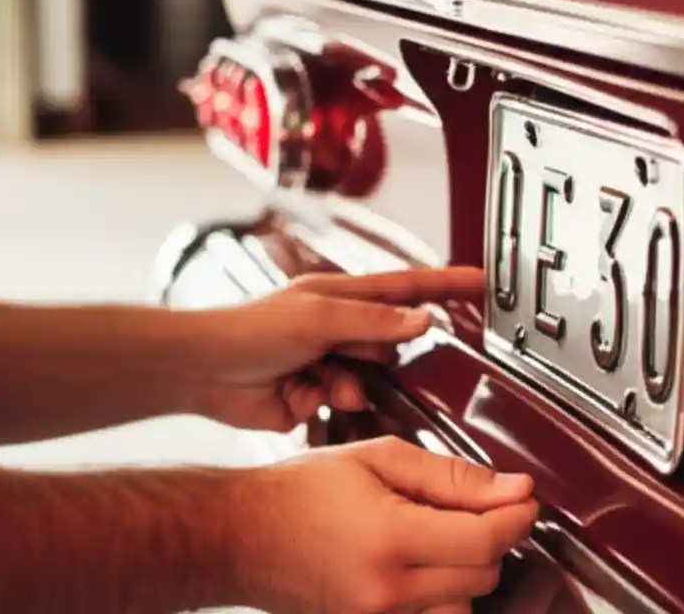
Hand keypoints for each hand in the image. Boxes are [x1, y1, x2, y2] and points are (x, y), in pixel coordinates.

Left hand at [186, 267, 482, 430]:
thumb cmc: (247, 330)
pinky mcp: (315, 396)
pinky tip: (305, 396)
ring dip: (350, 383)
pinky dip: (328, 401)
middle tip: (361, 359)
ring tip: (325, 383)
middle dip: (381, 356)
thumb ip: (375, 321)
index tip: (480, 282)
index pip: (406, 285)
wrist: (203, 373)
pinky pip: (346, 402)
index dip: (445, 284)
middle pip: (389, 343)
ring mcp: (328, 362)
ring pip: (370, 378)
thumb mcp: (319, 317)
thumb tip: (421, 320)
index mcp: (341, 296)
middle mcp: (338, 327)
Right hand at [228, 436, 536, 613]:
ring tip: (446, 536)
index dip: (517, 516)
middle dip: (493, 539)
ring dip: (470, 571)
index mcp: (392, 539)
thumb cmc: (297, 493)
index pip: (487, 540)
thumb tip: (510, 487)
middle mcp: (388, 590)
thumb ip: (450, 475)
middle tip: (480, 507)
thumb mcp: (377, 460)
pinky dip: (442, 595)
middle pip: (483, 576)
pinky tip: (425, 565)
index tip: (524, 498)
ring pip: (464, 605)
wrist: (239, 535)